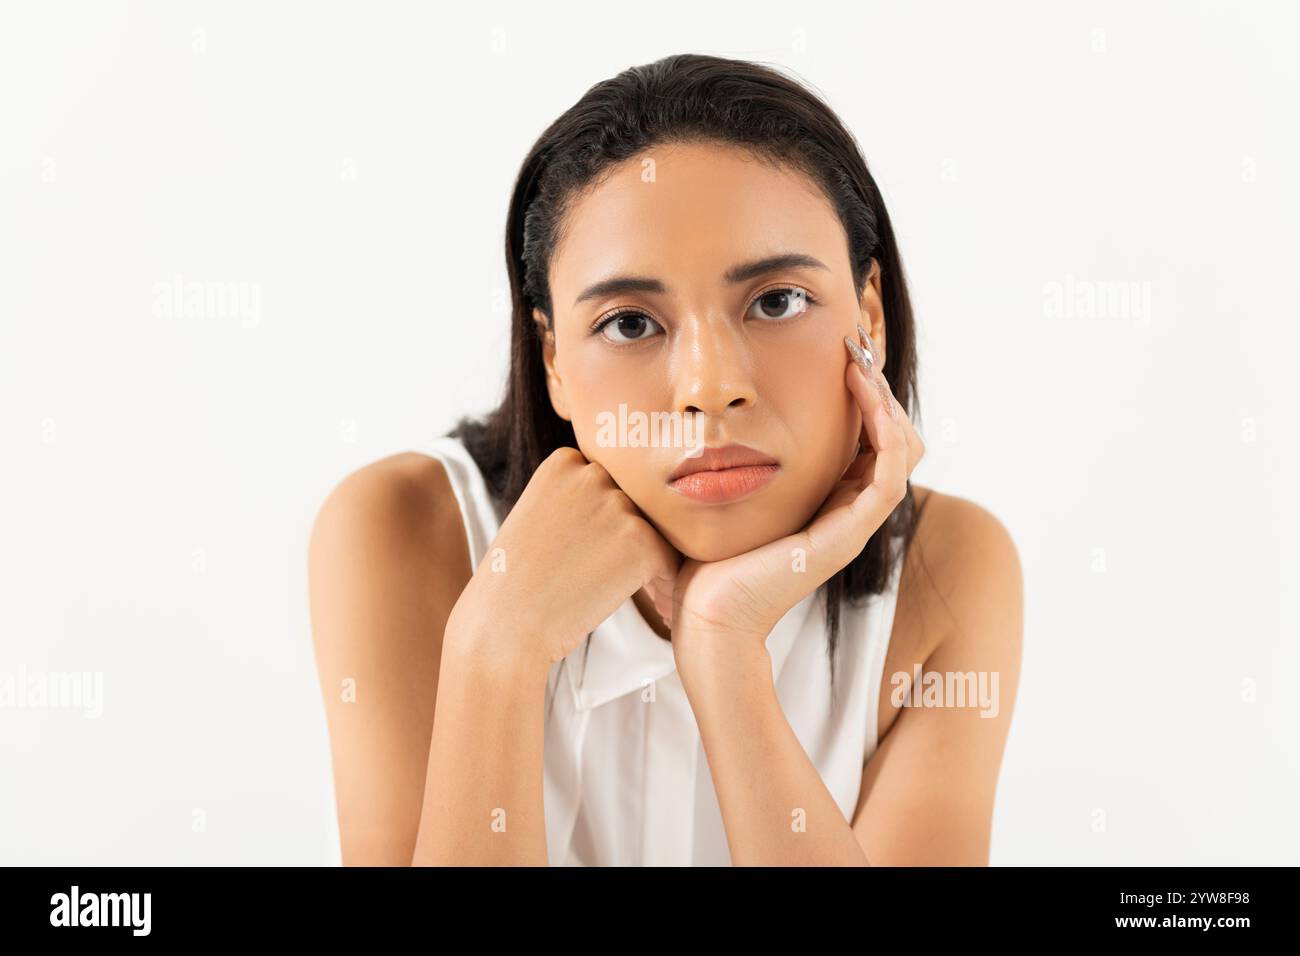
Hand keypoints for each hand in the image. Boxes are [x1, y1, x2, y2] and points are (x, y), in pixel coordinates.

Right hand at [448, 447, 680, 670]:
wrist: (506, 626)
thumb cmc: (518, 578)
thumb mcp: (539, 512)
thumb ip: (578, 494)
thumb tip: (630, 496)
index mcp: (564, 460)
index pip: (607, 481)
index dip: (597, 518)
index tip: (571, 544)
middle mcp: (592, 473)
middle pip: (633, 502)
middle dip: (621, 534)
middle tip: (585, 568)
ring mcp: (618, 506)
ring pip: (653, 530)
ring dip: (639, 557)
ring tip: (598, 583)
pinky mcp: (641, 541)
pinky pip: (669, 558)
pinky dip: (658, 581)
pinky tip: (621, 595)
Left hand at [647, 324, 924, 671]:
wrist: (705, 615)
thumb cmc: (705, 560)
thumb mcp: (724, 491)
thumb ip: (733, 456)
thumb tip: (707, 410)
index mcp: (827, 498)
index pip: (867, 433)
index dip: (862, 388)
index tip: (840, 346)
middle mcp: (848, 509)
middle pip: (893, 434)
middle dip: (878, 383)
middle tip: (855, 342)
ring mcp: (854, 524)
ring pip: (901, 448)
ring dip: (887, 399)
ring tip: (860, 361)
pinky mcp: (849, 536)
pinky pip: (891, 475)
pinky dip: (886, 431)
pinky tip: (863, 394)